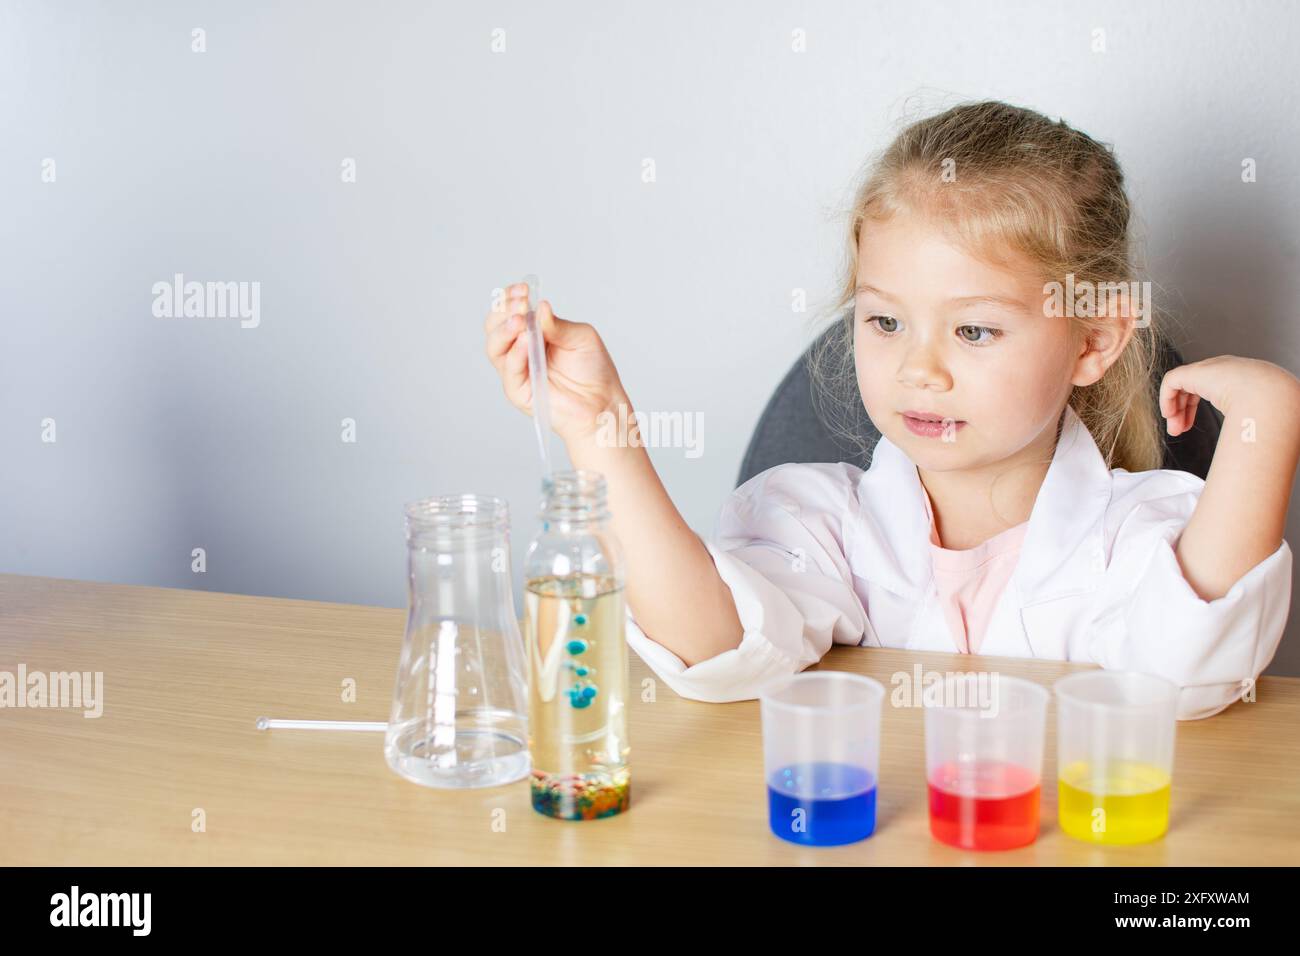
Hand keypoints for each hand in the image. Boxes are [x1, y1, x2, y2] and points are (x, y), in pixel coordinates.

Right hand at [483, 281, 627, 442]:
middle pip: (494, 326)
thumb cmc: (593, 370)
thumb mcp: (581, 337)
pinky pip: (509, 370)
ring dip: (505, 330)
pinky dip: (516, 353)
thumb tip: (539, 307)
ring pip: (494, 346)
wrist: (602, 401)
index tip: (523, 288)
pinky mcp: (518, 391)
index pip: (510, 311)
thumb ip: (557, 324)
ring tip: (521, 321)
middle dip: (504, 311)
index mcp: (532, 332)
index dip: (510, 298)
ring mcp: (517, 370)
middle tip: (520, 302)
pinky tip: (526, 341)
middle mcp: (520, 349)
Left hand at [1159, 355, 1299, 436]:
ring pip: (1179, 385)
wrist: (1266, 396)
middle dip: (1180, 411)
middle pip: (1190, 388)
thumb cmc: (1264, 411)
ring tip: (1174, 429)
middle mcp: (1220, 369)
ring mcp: (1208, 368)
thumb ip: (1235, 424)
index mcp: (1233, 378)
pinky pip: (1171, 381)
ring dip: (1173, 408)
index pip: (1204, 390)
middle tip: (1176, 431)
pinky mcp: (1195, 371)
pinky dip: (1166, 398)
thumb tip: (1231, 449)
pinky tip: (1169, 414)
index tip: (1186, 427)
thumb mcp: (1246, 418)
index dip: (1190, 409)